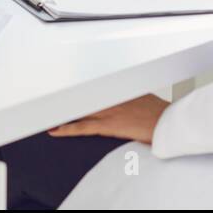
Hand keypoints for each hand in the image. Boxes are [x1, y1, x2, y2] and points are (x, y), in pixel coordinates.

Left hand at [47, 94, 170, 143]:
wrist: (168, 124)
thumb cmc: (160, 114)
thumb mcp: (143, 98)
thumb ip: (129, 96)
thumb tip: (122, 98)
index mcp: (119, 89)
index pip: (91, 86)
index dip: (75, 86)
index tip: (61, 83)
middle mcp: (110, 97)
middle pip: (82, 95)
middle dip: (64, 95)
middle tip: (44, 93)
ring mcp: (108, 111)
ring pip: (79, 108)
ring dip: (62, 110)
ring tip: (44, 111)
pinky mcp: (108, 125)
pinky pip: (83, 127)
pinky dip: (67, 129)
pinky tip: (55, 130)